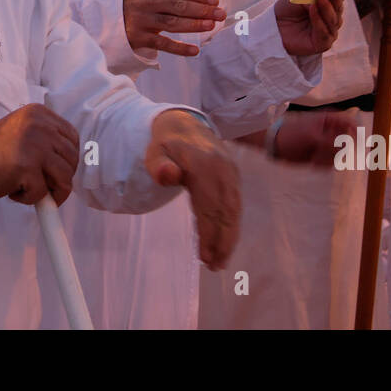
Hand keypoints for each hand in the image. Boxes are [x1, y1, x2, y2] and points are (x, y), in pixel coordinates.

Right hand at [0, 104, 79, 205]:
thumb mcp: (21, 132)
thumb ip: (44, 138)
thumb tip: (71, 161)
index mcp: (38, 113)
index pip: (72, 137)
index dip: (68, 158)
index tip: (58, 171)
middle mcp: (39, 124)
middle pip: (72, 158)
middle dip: (62, 178)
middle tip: (44, 186)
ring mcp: (34, 144)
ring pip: (64, 177)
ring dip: (51, 192)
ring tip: (30, 190)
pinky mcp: (27, 166)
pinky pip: (44, 193)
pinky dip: (31, 199)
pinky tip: (14, 191)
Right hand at [123, 0, 225, 57]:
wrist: (101, 14)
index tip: (215, 0)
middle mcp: (148, 3)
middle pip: (179, 8)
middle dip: (202, 11)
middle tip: (221, 14)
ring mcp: (144, 21)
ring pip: (173, 24)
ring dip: (193, 25)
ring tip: (211, 26)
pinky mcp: (139, 38)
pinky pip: (162, 44)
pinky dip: (178, 49)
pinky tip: (195, 51)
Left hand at [145, 110, 240, 270]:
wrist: (186, 124)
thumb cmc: (166, 143)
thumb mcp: (155, 151)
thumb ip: (159, 165)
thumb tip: (168, 176)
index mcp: (203, 165)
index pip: (207, 205)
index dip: (207, 232)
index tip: (203, 257)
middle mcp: (222, 170)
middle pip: (225, 211)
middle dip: (222, 241)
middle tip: (215, 266)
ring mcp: (231, 173)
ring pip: (233, 210)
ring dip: (229, 237)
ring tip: (221, 261)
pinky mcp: (234, 177)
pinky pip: (235, 205)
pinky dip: (232, 225)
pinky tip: (226, 242)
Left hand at [270, 110, 355, 164]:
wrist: (277, 146)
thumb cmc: (292, 134)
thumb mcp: (311, 136)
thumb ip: (330, 142)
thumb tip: (347, 147)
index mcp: (330, 119)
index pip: (351, 123)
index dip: (356, 134)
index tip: (353, 146)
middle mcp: (332, 132)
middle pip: (347, 144)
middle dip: (335, 151)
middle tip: (320, 151)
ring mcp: (328, 144)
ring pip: (340, 156)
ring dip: (326, 159)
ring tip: (313, 156)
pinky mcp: (323, 156)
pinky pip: (331, 163)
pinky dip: (321, 164)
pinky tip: (311, 160)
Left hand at [274, 0, 348, 55]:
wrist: (273, 26)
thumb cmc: (287, 10)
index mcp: (329, 5)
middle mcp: (332, 18)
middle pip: (338, 7)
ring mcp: (329, 31)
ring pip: (332, 19)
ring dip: (326, 7)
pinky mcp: (323, 44)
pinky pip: (324, 32)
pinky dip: (318, 20)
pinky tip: (313, 10)